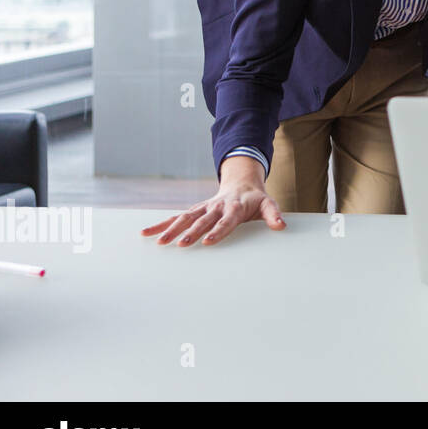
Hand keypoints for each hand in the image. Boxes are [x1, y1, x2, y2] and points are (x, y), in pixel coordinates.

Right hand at [141, 156, 284, 246]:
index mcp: (234, 208)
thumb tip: (281, 226)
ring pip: (185, 218)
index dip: (218, 231)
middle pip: (203, 220)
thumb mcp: (268, 204)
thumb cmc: (255, 200)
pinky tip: (146, 233)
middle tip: (180, 244)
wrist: (242, 184)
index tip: (208, 241)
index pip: (226, 221)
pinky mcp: (195, 210)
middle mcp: (216, 207)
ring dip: (172, 229)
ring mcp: (203, 208)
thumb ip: (273, 215)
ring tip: (159, 242)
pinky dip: (161, 224)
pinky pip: (176, 217)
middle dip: (192, 232)